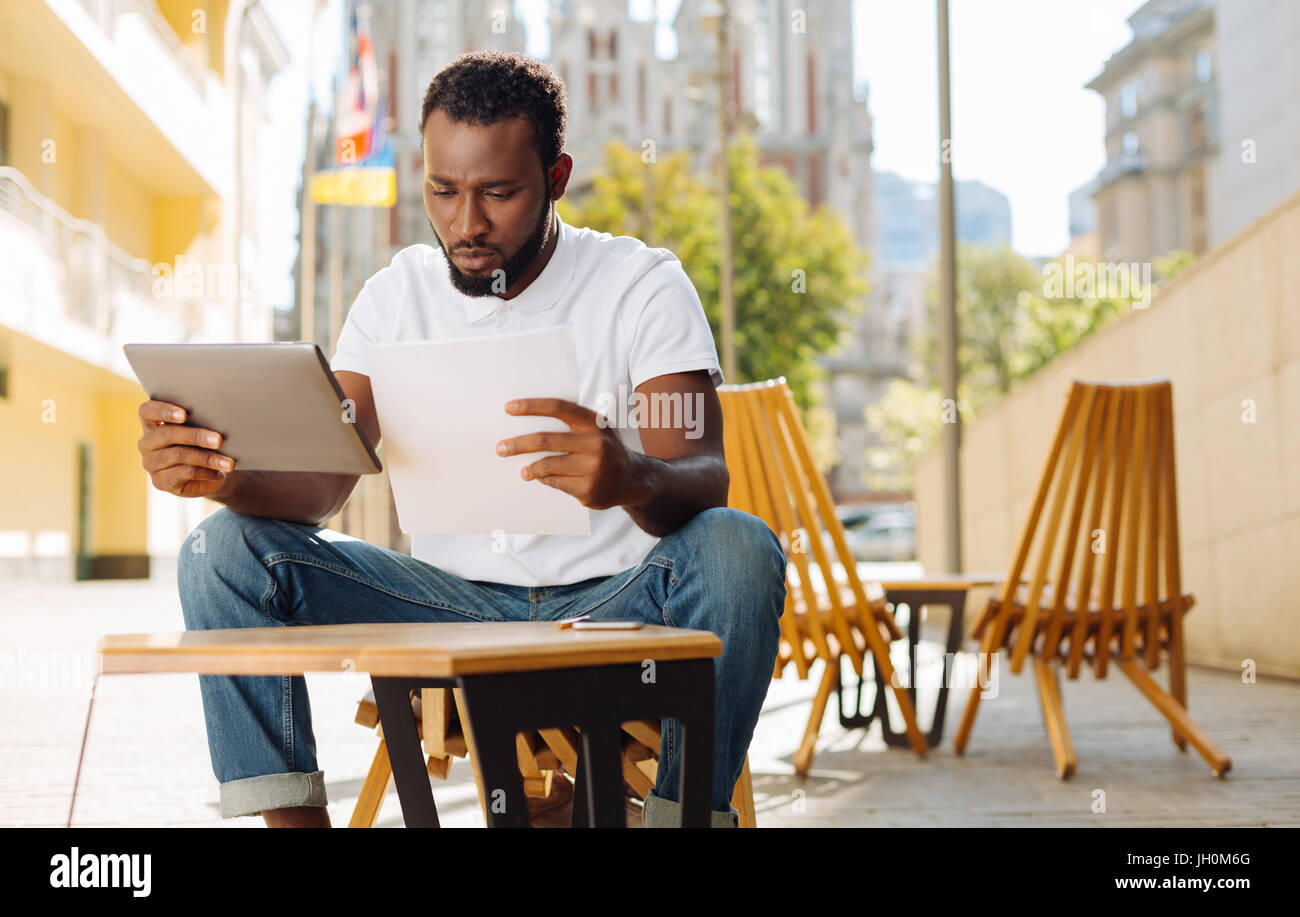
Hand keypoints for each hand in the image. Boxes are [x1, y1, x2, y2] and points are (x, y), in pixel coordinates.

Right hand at [137, 400, 235, 497]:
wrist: (209, 477)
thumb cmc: (204, 446)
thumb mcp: (201, 431)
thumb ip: (200, 422)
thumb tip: (219, 419)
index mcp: (152, 423)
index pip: (147, 411)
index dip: (163, 410)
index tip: (184, 414)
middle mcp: (147, 443)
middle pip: (168, 434)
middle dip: (196, 436)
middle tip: (219, 440)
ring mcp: (151, 463)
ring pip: (179, 455)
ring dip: (207, 458)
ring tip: (228, 462)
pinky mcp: (160, 481)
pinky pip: (184, 473)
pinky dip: (206, 472)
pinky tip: (220, 474)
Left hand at [496, 398, 647, 510]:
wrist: (633, 479)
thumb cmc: (606, 449)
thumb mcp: (597, 430)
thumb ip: (571, 425)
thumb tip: (527, 425)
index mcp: (595, 423)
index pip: (559, 408)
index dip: (532, 406)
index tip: (509, 408)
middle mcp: (596, 444)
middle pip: (546, 440)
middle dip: (518, 444)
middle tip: (501, 448)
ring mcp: (593, 469)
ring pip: (548, 465)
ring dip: (530, 468)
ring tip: (523, 471)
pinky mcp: (588, 490)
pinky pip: (556, 483)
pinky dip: (546, 480)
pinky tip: (543, 479)